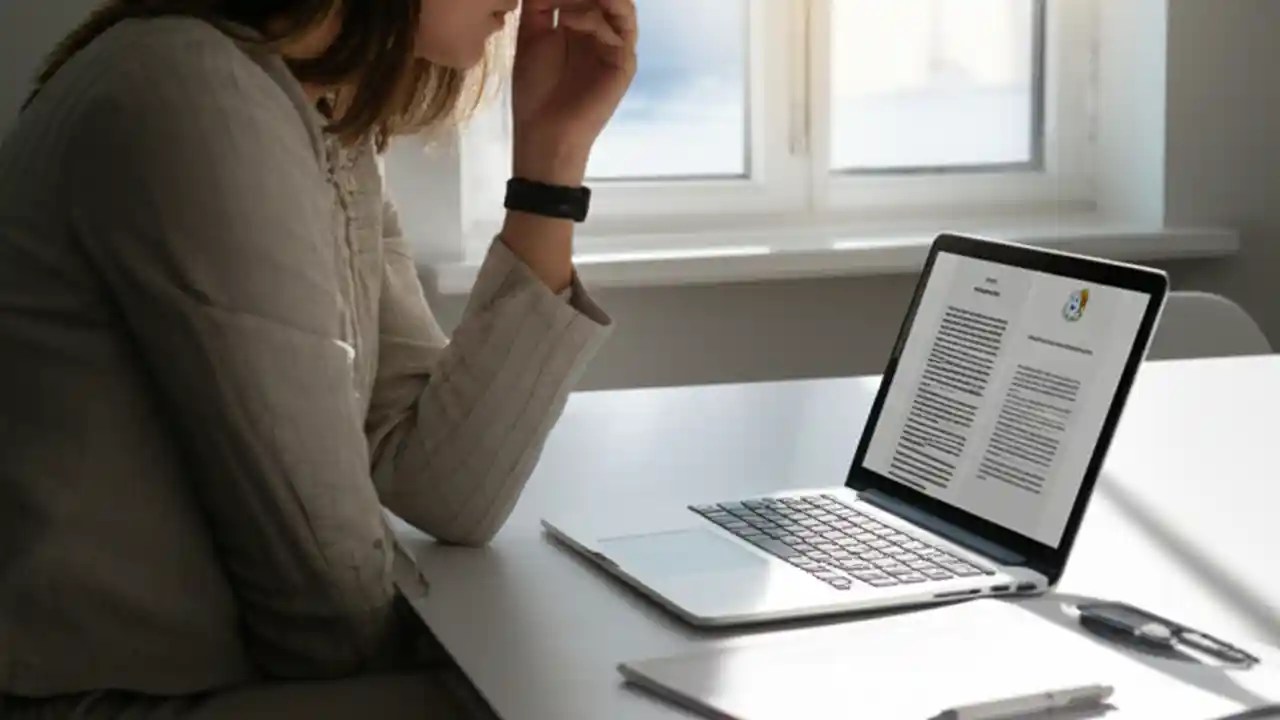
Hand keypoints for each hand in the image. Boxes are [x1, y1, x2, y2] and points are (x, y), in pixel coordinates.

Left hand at [511, 0, 638, 185]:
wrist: (544, 131)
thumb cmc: (535, 89)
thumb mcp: (531, 36)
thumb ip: (540, 4)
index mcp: (581, 24)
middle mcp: (602, 32)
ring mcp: (616, 47)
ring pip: (620, 5)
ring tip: (565, 4)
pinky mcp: (624, 63)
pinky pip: (622, 30)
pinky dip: (598, 17)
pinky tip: (569, 20)